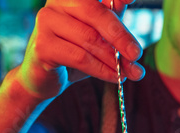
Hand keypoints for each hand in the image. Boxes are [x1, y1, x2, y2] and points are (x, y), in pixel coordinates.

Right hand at [15, 0, 144, 101]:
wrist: (46, 78)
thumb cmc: (75, 51)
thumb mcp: (99, 33)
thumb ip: (114, 18)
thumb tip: (129, 0)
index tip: (131, 1)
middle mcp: (56, 1)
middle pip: (95, 13)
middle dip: (121, 36)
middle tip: (137, 54)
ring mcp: (46, 21)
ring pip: (89, 39)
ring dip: (113, 59)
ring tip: (127, 72)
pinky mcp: (42, 45)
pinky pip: (80, 57)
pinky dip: (101, 69)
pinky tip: (114, 77)